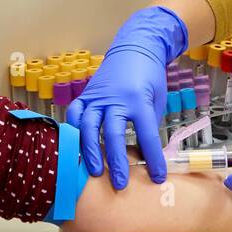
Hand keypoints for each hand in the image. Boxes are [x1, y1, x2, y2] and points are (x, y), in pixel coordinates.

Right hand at [66, 6, 187, 188]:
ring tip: (94, 171)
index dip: (153, 159)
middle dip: (116, 162)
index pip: (147, 135)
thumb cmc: (149, 76)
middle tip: (119, 183)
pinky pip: (75, 114)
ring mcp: (98, 96)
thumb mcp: (157, 100)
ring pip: (88, 126)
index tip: (157, 177)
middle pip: (112, 134)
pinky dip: (74, 130)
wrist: (135, 48)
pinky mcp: (87, 94)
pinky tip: (76, 146)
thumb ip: (149, 125)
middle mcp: (116, 98)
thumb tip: (144, 154)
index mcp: (139, 100)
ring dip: (90, 151)